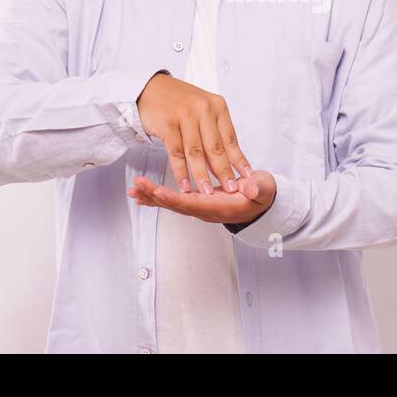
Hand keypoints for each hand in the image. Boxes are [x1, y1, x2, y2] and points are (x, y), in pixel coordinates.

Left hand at [127, 170, 275, 226]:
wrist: (261, 201)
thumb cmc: (262, 193)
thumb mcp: (264, 188)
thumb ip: (258, 188)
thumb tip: (251, 187)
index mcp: (220, 207)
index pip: (193, 204)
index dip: (175, 199)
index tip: (158, 192)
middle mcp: (206, 209)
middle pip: (176, 205)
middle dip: (155, 196)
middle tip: (137, 187)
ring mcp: (200, 206)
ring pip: (172, 203)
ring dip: (152, 196)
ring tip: (133, 190)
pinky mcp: (196, 200)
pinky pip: (174, 199)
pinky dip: (156, 196)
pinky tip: (142, 193)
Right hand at [136, 72, 253, 194]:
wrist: (150, 87)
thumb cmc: (179, 102)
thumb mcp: (203, 110)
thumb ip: (215, 132)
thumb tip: (228, 162)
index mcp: (217, 106)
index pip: (231, 139)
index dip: (239, 160)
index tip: (248, 177)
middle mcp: (203, 109)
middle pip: (215, 147)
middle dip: (224, 172)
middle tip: (231, 190)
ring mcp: (184, 115)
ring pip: (196, 152)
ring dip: (202, 175)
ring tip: (207, 192)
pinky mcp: (167, 123)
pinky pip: (175, 152)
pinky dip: (180, 171)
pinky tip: (184, 185)